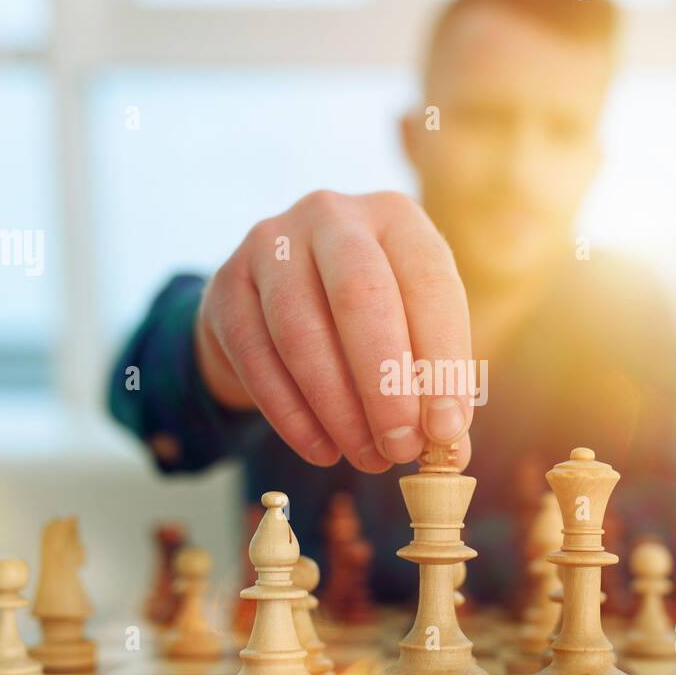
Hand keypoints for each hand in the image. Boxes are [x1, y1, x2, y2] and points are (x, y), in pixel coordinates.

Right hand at [194, 190, 474, 472]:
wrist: (274, 300)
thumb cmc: (363, 319)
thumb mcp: (408, 329)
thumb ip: (430, 382)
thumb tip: (450, 450)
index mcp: (395, 217)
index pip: (429, 284)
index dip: (442, 361)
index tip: (447, 429)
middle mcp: (332, 217)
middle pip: (362, 297)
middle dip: (385, 385)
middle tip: (401, 448)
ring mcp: (270, 245)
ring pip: (302, 333)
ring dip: (338, 410)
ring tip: (366, 457)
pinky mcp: (226, 286)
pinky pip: (256, 358)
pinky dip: (292, 416)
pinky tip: (323, 449)